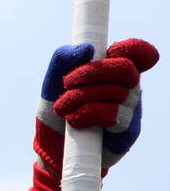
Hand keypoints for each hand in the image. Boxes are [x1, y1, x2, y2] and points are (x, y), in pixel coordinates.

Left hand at [34, 38, 158, 177]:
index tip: (110, 50)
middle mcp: (128, 87)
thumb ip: (65, 57)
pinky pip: (114, 114)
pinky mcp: (128, 130)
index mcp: (113, 69)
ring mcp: (131, 108)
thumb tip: (87, 49)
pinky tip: (74, 120)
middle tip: (67, 83)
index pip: (137, 52)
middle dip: (91, 72)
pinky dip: (87, 113)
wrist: (53, 142)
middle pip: (125, 69)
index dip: (131, 48)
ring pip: (115, 92)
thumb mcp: (53, 78)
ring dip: (80, 97)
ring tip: (62, 107)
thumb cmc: (57, 105)